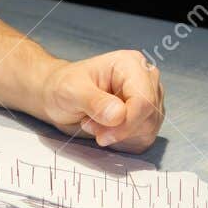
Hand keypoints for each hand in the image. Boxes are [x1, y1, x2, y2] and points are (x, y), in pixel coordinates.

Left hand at [39, 50, 164, 153]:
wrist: (57, 97)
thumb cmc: (63, 86)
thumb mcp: (70, 91)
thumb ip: (94, 101)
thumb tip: (119, 115)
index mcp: (131, 64)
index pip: (144, 99)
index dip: (127, 123)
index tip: (102, 136)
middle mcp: (145, 80)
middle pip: (149, 116)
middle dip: (119, 130)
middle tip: (89, 124)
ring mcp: (149, 99)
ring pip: (148, 130)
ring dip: (118, 136)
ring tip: (93, 123)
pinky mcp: (146, 118)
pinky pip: (143, 140)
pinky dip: (121, 142)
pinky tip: (104, 130)